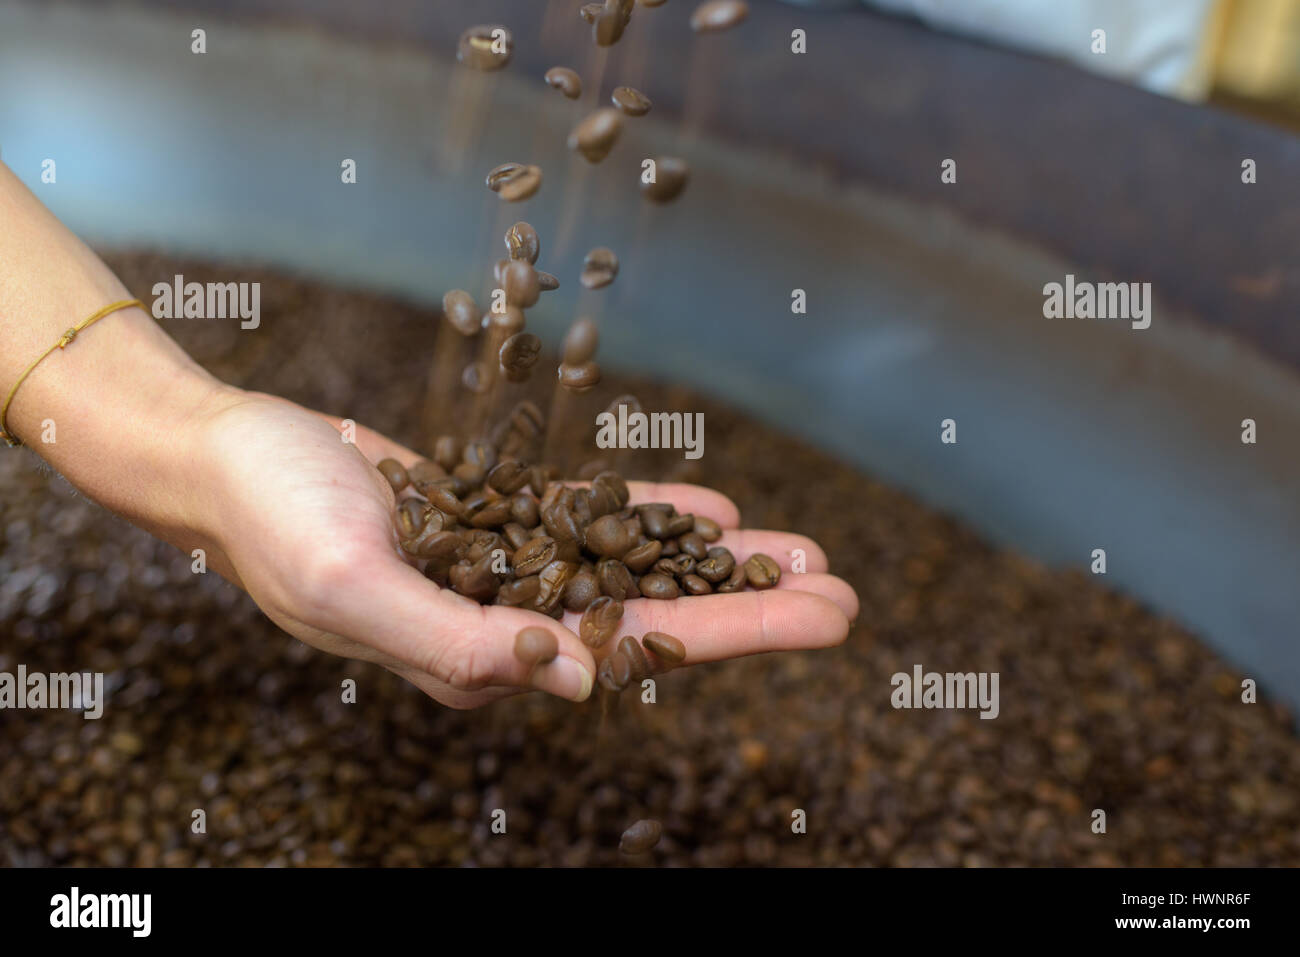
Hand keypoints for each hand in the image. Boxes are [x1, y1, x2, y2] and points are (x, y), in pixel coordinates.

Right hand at [174, 388, 861, 708]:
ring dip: (714, 561)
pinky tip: (711, 508)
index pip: (632, 651)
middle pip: (654, 616)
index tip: (818, 616)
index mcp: (480, 659)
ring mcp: (505, 573)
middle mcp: (504, 625)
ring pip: (633, 568)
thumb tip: (572, 678)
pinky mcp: (495, 523)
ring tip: (800, 552)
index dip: (733, 633)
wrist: (230, 456)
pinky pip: (589, 520)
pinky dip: (649, 513)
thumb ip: (454, 639)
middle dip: (749, 604)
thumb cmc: (276, 520)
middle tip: (845, 592)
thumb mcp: (353, 582)